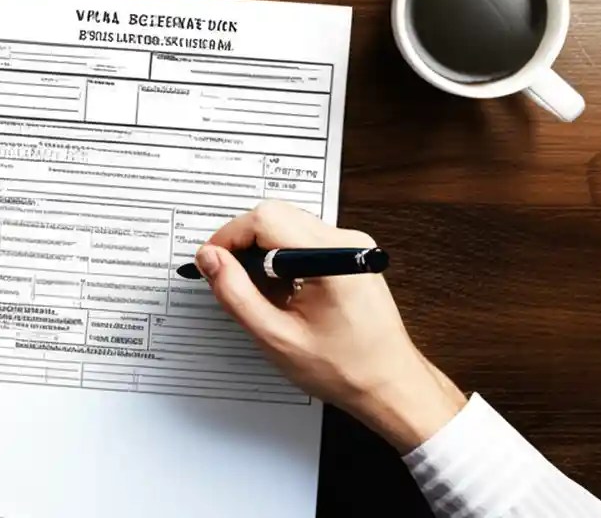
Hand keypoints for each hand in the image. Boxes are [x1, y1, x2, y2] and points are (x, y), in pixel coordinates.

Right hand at [196, 200, 465, 451]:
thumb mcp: (276, 337)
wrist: (391, 385)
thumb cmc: (344, 369)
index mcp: (332, 256)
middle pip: (276, 216)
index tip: (210, 263)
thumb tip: (209, 258)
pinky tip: (285, 296)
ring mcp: (351, 245)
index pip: (265, 218)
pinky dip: (283, 261)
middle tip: (232, 283)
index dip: (229, 236)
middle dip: (245, 246)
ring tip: (266, 298)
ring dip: (264, 255)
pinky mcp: (351, 253)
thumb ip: (236, 293)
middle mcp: (346, 240)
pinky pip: (303, 240)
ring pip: (287, 226)